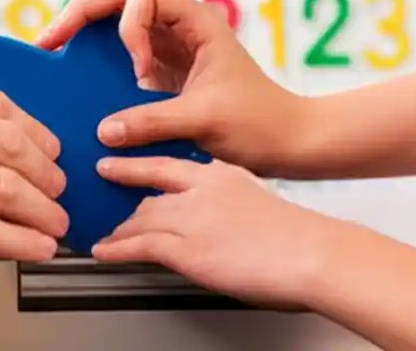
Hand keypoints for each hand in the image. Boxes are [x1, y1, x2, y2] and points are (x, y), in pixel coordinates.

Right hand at [37, 0, 307, 174]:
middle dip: (82, 12)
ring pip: (114, 20)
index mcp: (196, 20)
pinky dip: (93, 57)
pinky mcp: (160, 71)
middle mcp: (178, 25)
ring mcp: (167, 46)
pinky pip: (118, 53)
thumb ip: (153, 122)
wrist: (287, 142)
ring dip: (82, 29)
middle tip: (50, 40)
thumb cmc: (259, 123)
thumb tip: (102, 131)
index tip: (138, 69)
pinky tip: (72, 74)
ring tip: (50, 49)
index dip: (130, 24)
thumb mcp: (205, 121)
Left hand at [93, 157, 332, 308]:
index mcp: (225, 174)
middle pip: (150, 180)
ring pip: (142, 216)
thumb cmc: (300, 238)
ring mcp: (192, 216)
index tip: (129, 162)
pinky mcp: (187, 247)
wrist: (312, 254)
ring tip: (103, 230)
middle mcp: (203, 188)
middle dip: (123, 178)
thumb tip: (225, 222)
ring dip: (119, 226)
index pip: (174, 162)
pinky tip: (103, 251)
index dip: (145, 163)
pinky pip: (140, 245)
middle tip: (105, 174)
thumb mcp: (260, 203)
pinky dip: (117, 249)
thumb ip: (235, 204)